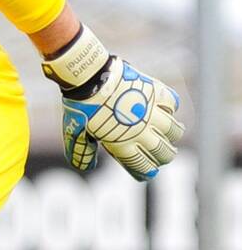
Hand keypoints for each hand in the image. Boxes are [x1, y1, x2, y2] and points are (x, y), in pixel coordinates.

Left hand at [42, 26, 182, 180]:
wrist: (90, 77)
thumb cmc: (81, 105)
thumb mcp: (75, 132)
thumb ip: (81, 152)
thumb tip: (87, 167)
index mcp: (123, 145)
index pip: (145, 168)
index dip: (147, 171)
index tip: (147, 170)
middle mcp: (142, 132)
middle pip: (165, 153)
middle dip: (164, 156)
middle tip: (162, 153)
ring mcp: (151, 112)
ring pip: (174, 131)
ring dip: (173, 134)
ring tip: (169, 133)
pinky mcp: (155, 92)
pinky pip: (172, 103)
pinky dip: (170, 107)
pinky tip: (164, 108)